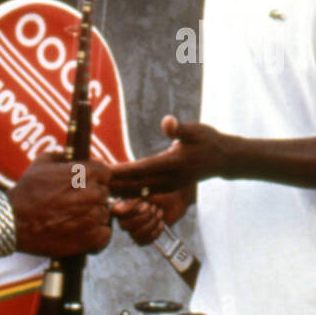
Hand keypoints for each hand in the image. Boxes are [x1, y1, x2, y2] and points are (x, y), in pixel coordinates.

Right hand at [9, 152, 111, 257]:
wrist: (12, 221)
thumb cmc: (26, 192)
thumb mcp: (41, 163)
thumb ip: (62, 154)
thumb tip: (74, 155)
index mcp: (83, 173)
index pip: (105, 172)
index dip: (96, 177)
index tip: (86, 183)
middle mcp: (91, 194)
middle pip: (104, 193)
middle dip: (93, 196)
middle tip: (76, 202)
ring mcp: (92, 217)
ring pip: (104, 213)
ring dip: (93, 215)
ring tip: (75, 218)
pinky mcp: (89, 238)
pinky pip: (105, 234)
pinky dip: (97, 233)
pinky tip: (83, 232)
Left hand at [109, 115, 231, 195]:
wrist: (222, 159)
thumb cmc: (208, 140)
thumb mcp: (195, 130)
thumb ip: (179, 129)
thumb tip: (167, 122)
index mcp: (173, 163)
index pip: (141, 168)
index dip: (121, 170)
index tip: (103, 171)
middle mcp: (169, 178)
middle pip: (136, 183)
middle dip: (114, 183)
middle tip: (92, 183)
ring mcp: (169, 186)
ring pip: (139, 191)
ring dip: (119, 190)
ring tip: (98, 189)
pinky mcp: (168, 188)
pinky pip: (146, 192)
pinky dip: (130, 192)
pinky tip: (116, 191)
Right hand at [111, 187, 191, 245]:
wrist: (174, 200)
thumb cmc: (159, 193)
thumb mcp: (147, 190)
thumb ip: (135, 195)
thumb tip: (130, 201)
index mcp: (123, 204)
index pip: (115, 212)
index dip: (129, 210)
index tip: (144, 203)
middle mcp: (126, 217)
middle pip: (125, 225)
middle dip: (143, 217)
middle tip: (154, 208)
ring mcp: (134, 228)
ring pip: (135, 234)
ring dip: (151, 224)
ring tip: (159, 213)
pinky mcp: (144, 237)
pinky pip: (143, 241)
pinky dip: (155, 232)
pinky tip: (161, 223)